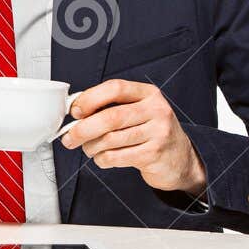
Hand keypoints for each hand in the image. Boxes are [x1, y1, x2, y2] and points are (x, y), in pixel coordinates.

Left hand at [60, 78, 206, 196]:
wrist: (180, 159)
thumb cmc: (150, 131)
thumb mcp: (137, 111)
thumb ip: (110, 106)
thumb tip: (75, 110)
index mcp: (148, 93)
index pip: (115, 88)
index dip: (90, 98)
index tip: (74, 111)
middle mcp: (156, 110)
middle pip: (110, 117)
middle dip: (83, 129)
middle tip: (69, 138)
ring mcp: (158, 133)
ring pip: (111, 139)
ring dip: (91, 147)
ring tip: (88, 148)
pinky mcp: (155, 154)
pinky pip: (117, 157)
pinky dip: (102, 159)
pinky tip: (102, 158)